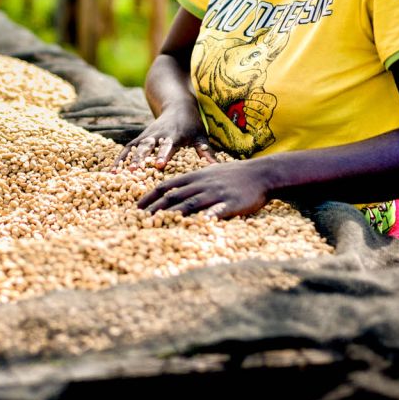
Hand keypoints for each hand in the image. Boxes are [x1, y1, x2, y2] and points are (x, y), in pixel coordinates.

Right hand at [113, 104, 214, 170]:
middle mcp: (159, 134)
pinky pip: (127, 148)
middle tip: (134, 170)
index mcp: (175, 135)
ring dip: (127, 160)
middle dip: (141, 158)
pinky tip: (112, 172)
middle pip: (148, 146)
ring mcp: (147, 135)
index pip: (169, 145)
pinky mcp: (140, 138)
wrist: (176, 104)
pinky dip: (120, 159)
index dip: (164, 154)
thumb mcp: (202, 136)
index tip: (160, 164)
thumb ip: (206, 153)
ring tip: (118, 173)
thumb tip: (216, 168)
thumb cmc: (192, 124)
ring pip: (135, 147)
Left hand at [137, 159, 271, 218]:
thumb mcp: (209, 172)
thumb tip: (173, 191)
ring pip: (190, 205)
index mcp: (195, 176)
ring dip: (172, 215)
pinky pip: (216, 212)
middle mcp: (202, 184)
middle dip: (155, 209)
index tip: (137, 207)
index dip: (151, 196)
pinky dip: (205, 219)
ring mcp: (216, 194)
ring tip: (158, 225)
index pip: (167, 185)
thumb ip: (191, 182)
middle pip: (174, 197)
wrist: (261, 174)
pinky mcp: (231, 204)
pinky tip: (195, 227)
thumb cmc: (233, 174)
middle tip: (140, 220)